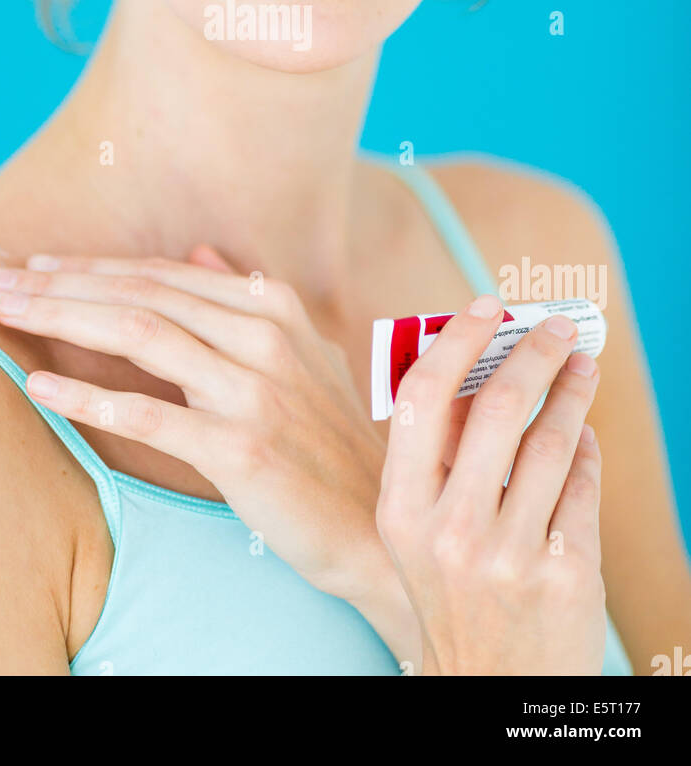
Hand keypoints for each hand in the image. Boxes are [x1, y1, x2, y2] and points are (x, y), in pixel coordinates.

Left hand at [0, 247, 417, 656]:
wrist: (378, 525)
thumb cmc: (330, 442)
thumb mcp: (302, 355)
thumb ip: (246, 302)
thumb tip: (201, 252)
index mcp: (274, 307)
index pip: (162, 274)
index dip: (90, 266)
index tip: (31, 266)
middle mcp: (265, 336)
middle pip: (141, 295)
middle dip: (59, 283)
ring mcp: (254, 390)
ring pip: (138, 336)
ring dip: (61, 318)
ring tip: (4, 312)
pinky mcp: (240, 448)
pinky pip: (148, 415)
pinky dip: (87, 398)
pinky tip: (39, 387)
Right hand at [376, 294, 606, 675]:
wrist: (489, 683)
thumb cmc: (450, 590)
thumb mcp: (416, 529)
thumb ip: (435, 455)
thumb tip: (472, 364)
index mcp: (401, 509)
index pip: (422, 400)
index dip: (456, 341)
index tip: (487, 305)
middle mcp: (450, 530)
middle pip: (498, 408)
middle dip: (533, 353)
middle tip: (556, 327)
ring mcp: (509, 555)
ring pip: (552, 442)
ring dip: (572, 391)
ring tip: (582, 366)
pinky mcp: (563, 574)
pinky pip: (583, 488)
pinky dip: (587, 451)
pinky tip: (583, 435)